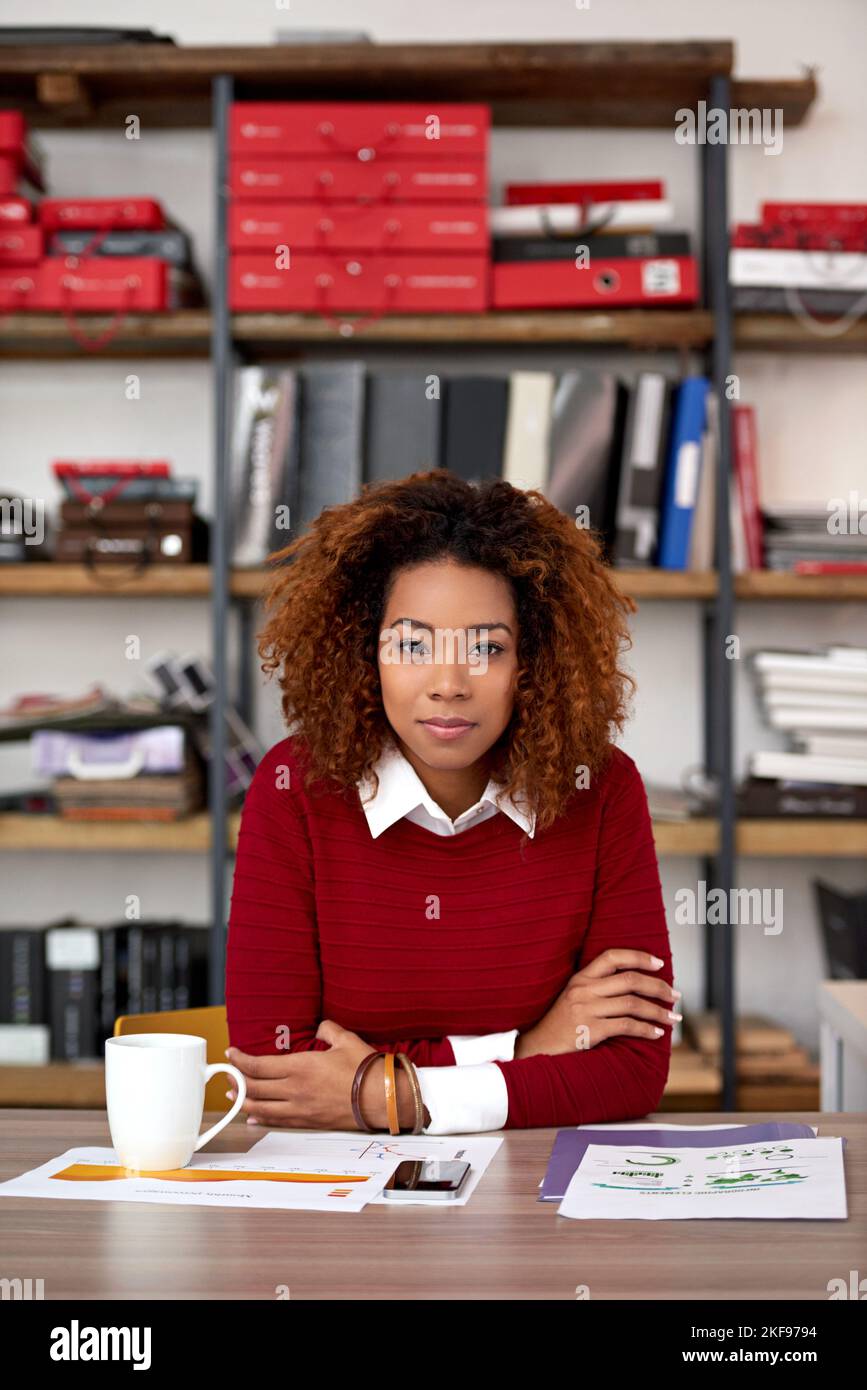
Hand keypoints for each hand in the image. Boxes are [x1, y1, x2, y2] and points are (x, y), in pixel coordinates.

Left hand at [225, 1020, 377, 1130]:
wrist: (382, 1099)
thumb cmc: (365, 1069)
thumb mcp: (346, 1040)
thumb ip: (327, 1030)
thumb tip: (320, 1027)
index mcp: (300, 1067)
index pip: (258, 1065)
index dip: (240, 1060)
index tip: (231, 1054)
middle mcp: (295, 1090)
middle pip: (254, 1087)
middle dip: (236, 1080)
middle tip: (227, 1075)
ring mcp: (300, 1109)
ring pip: (261, 1107)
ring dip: (243, 1101)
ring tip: (232, 1096)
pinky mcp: (308, 1122)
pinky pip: (277, 1121)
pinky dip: (261, 1118)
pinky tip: (253, 1116)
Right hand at [514, 949, 678, 1057]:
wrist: (536, 1049)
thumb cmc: (559, 1025)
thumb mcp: (573, 998)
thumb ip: (597, 989)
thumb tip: (635, 988)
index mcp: (579, 978)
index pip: (612, 956)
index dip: (638, 956)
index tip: (659, 963)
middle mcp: (583, 990)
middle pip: (629, 980)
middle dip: (658, 986)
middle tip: (675, 995)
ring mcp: (585, 1010)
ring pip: (632, 1004)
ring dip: (658, 1011)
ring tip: (672, 1018)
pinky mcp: (589, 1031)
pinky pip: (626, 1026)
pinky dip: (645, 1029)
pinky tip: (656, 1033)